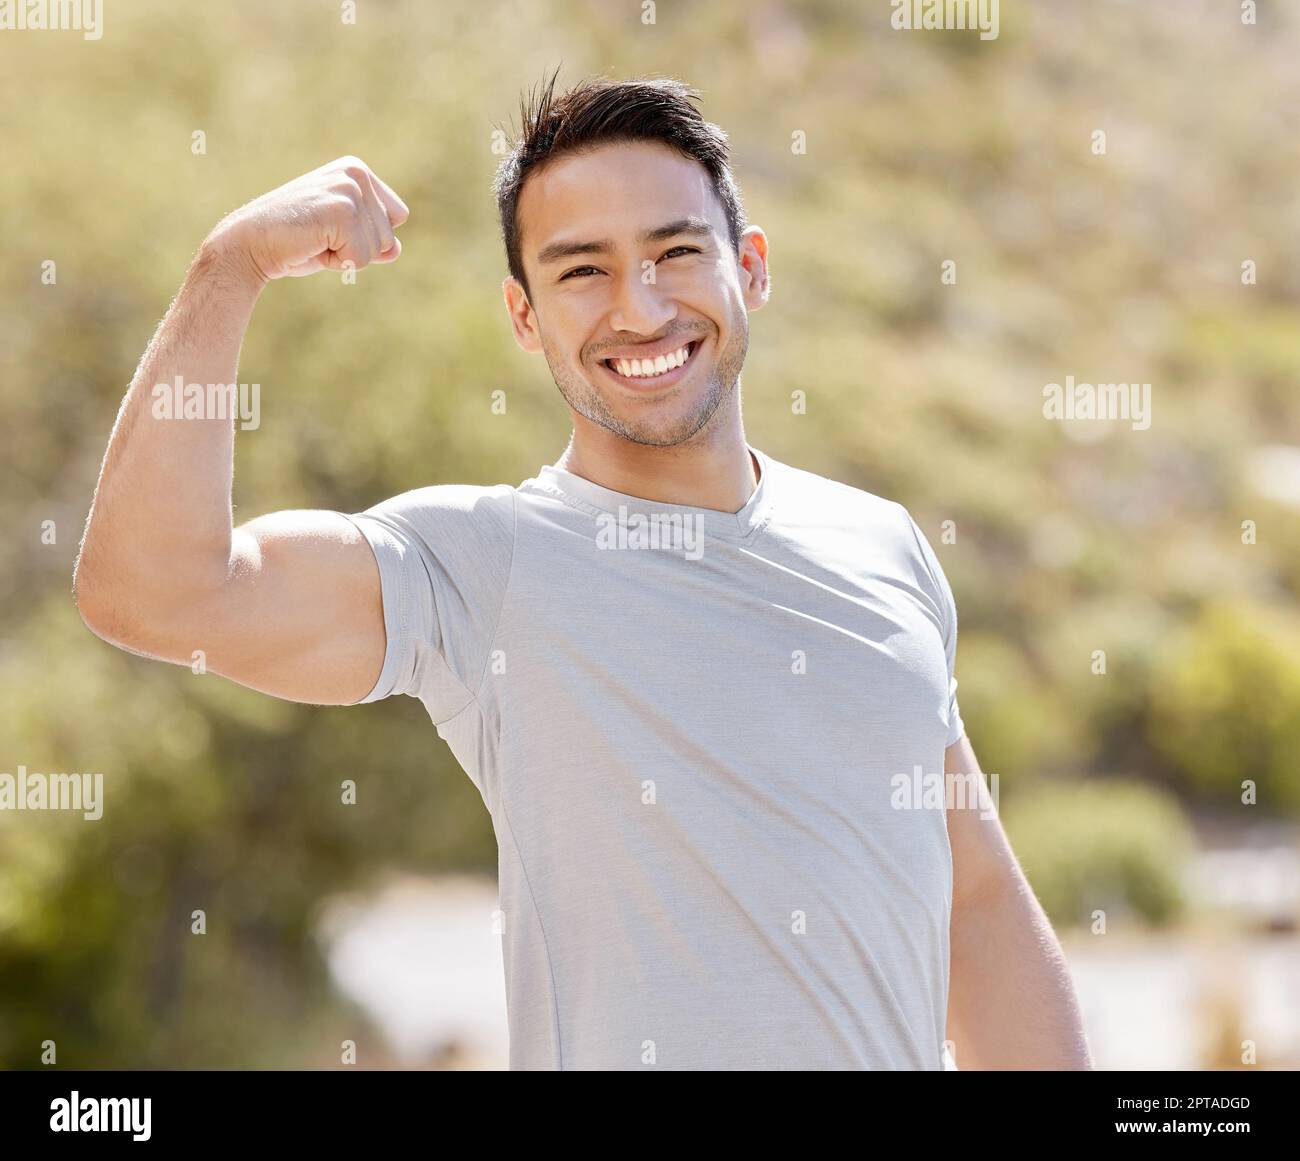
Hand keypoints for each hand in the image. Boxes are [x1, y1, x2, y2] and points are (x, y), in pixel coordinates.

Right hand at [209, 156, 409, 281]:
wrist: (249, 244)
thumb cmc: (294, 241)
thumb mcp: (340, 237)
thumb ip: (371, 239)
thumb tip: (396, 249)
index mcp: (357, 170)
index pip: (398, 217)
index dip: (367, 236)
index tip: (331, 229)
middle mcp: (356, 173)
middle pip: (389, 236)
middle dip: (357, 249)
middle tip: (319, 237)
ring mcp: (349, 190)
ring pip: (378, 249)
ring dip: (346, 256)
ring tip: (315, 240)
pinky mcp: (342, 212)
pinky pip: (361, 259)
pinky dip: (337, 263)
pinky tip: (312, 246)